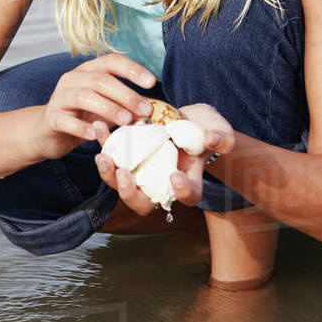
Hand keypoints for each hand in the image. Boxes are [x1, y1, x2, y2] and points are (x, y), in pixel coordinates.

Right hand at [33, 54, 155, 160]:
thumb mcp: (106, 107)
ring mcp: (60, 98)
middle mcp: (73, 79)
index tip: (152, 82)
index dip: (132, 69)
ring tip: (126, 121)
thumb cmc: (82, 117)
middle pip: (100, 80)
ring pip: (83, 96)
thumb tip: (150, 109)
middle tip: (145, 110)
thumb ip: (124, 105)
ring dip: (108, 108)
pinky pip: (65, 120)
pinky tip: (95, 135)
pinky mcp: (51, 118)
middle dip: (126, 94)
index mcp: (88, 71)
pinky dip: (81, 127)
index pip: (111, 61)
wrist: (48, 132)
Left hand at [92, 103, 234, 213]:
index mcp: (188, 184)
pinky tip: (98, 128)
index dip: (182, 192)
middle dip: (129, 193)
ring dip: (108, 173)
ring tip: (103, 157)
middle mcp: (160, 185)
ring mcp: (141, 173)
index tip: (175, 175)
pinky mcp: (127, 156)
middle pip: (142, 203)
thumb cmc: (206, 129)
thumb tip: (211, 139)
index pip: (187, 197)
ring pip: (119, 184)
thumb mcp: (220, 131)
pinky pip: (111, 156)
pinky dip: (103, 144)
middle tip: (123, 174)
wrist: (187, 118)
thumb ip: (223, 138)